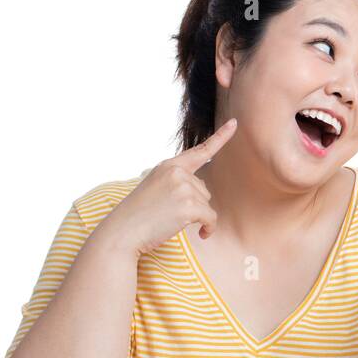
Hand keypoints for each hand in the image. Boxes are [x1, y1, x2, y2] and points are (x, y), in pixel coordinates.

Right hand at [94, 118, 236, 257]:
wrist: (122, 231)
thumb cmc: (138, 214)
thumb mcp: (155, 187)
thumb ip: (178, 182)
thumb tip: (203, 189)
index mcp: (169, 166)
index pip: (200, 150)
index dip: (221, 137)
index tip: (234, 123)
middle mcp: (177, 172)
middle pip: (204, 190)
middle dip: (193, 204)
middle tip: (168, 212)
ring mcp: (184, 188)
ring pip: (207, 205)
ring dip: (197, 217)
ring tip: (171, 220)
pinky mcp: (190, 206)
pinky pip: (211, 218)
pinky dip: (209, 228)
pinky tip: (200, 234)